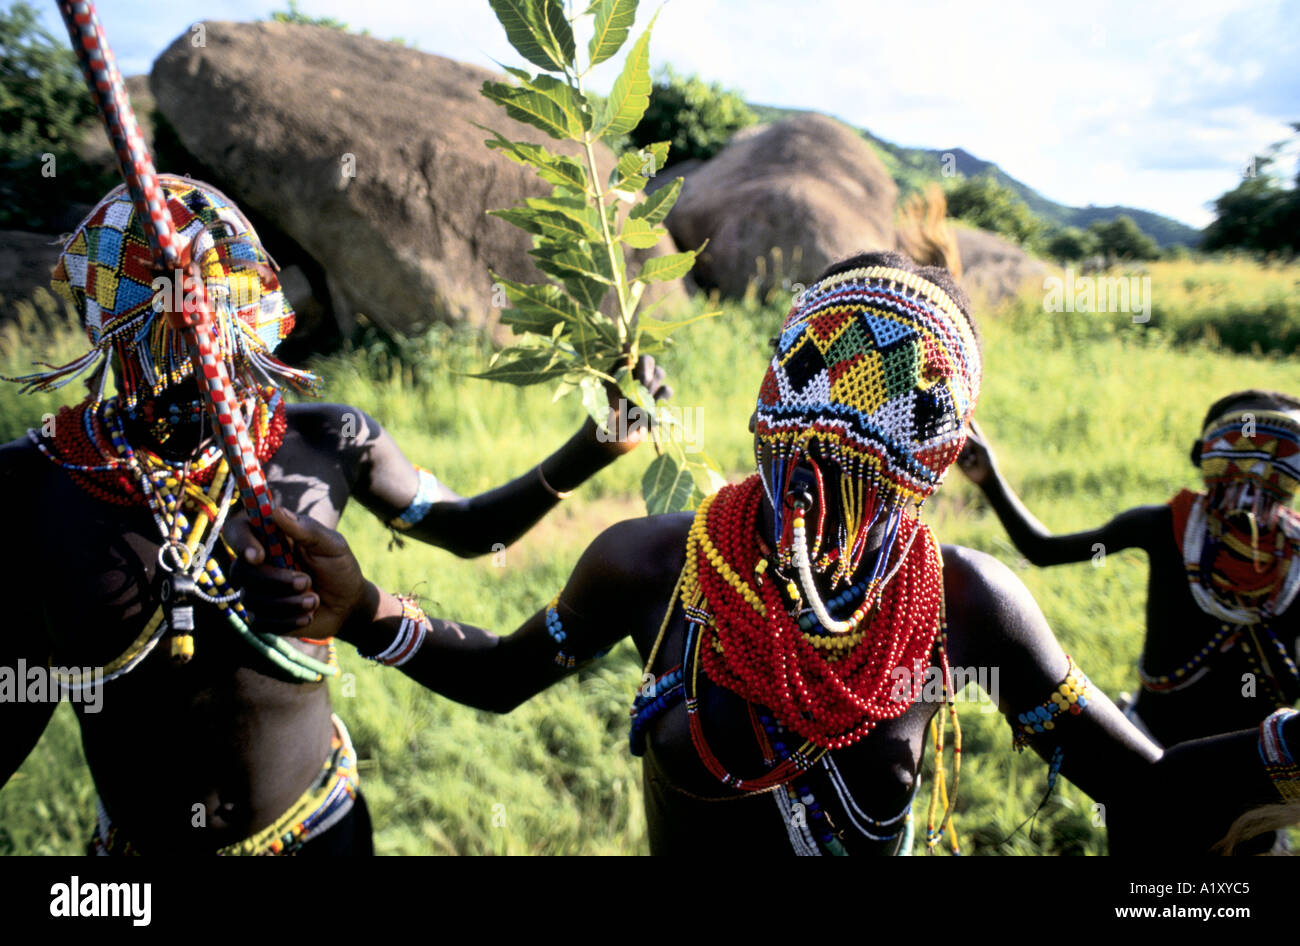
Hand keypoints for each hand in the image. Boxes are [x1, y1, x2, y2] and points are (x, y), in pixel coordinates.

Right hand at [228, 507, 370, 638]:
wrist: (348, 604)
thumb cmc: (338, 567)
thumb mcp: (331, 545)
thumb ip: (306, 529)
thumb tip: (276, 511)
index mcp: (269, 538)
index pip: (237, 531)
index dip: (241, 542)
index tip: (258, 555)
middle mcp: (256, 564)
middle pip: (241, 571)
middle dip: (275, 580)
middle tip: (306, 581)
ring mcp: (255, 591)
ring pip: (252, 599)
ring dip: (287, 602)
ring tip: (314, 600)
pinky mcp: (261, 616)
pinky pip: (260, 621)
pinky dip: (287, 620)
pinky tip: (307, 616)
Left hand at [598, 354, 672, 456]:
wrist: (608, 441)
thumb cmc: (601, 413)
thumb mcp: (608, 388)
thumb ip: (619, 366)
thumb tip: (627, 343)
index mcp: (625, 372)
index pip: (642, 357)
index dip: (643, 365)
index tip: (637, 377)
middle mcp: (638, 380)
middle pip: (656, 368)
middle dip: (649, 380)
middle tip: (638, 394)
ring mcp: (649, 394)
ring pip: (663, 382)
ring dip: (653, 395)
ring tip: (638, 409)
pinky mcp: (657, 408)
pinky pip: (666, 397)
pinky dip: (658, 407)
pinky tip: (645, 418)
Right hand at [955, 419, 997, 486]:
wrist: (985, 476)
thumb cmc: (987, 460)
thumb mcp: (981, 447)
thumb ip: (972, 439)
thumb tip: (961, 431)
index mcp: (976, 438)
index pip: (971, 426)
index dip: (966, 419)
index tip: (962, 411)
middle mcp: (968, 443)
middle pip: (961, 435)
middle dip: (960, 437)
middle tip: (963, 441)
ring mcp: (962, 451)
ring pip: (958, 447)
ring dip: (966, 453)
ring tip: (973, 459)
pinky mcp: (958, 460)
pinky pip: (956, 456)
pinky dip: (964, 459)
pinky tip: (970, 464)